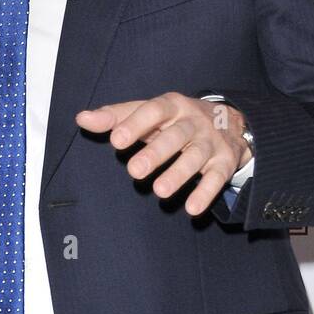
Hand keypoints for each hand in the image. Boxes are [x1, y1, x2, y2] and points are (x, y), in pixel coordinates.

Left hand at [75, 92, 251, 215]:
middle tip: (134, 170)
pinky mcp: (224, 162)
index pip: (153, 110)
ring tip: (160, 191)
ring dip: (179, 174)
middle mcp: (193, 122)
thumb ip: (116, 117)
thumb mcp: (149, 112)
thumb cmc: (176, 119)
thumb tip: (82, 119)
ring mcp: (211, 142)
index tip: (116, 141)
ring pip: (195, 157)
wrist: (232, 121)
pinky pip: (216, 178)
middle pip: (175, 136)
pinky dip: (206, 193)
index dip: (135, 124)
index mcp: (172, 105)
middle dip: (156, 152)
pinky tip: (192, 208)